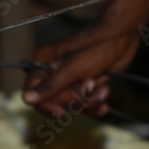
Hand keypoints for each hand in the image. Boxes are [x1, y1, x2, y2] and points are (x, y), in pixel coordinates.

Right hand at [22, 25, 139, 116]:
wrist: (122, 35)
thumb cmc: (94, 48)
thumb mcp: (71, 70)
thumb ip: (49, 87)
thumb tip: (25, 100)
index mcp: (42, 64)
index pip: (34, 94)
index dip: (46, 106)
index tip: (61, 112)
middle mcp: (52, 72)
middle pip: (56, 102)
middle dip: (77, 99)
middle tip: (91, 84)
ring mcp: (69, 78)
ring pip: (72, 105)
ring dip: (90, 101)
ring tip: (104, 89)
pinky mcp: (84, 83)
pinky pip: (84, 104)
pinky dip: (95, 103)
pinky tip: (105, 102)